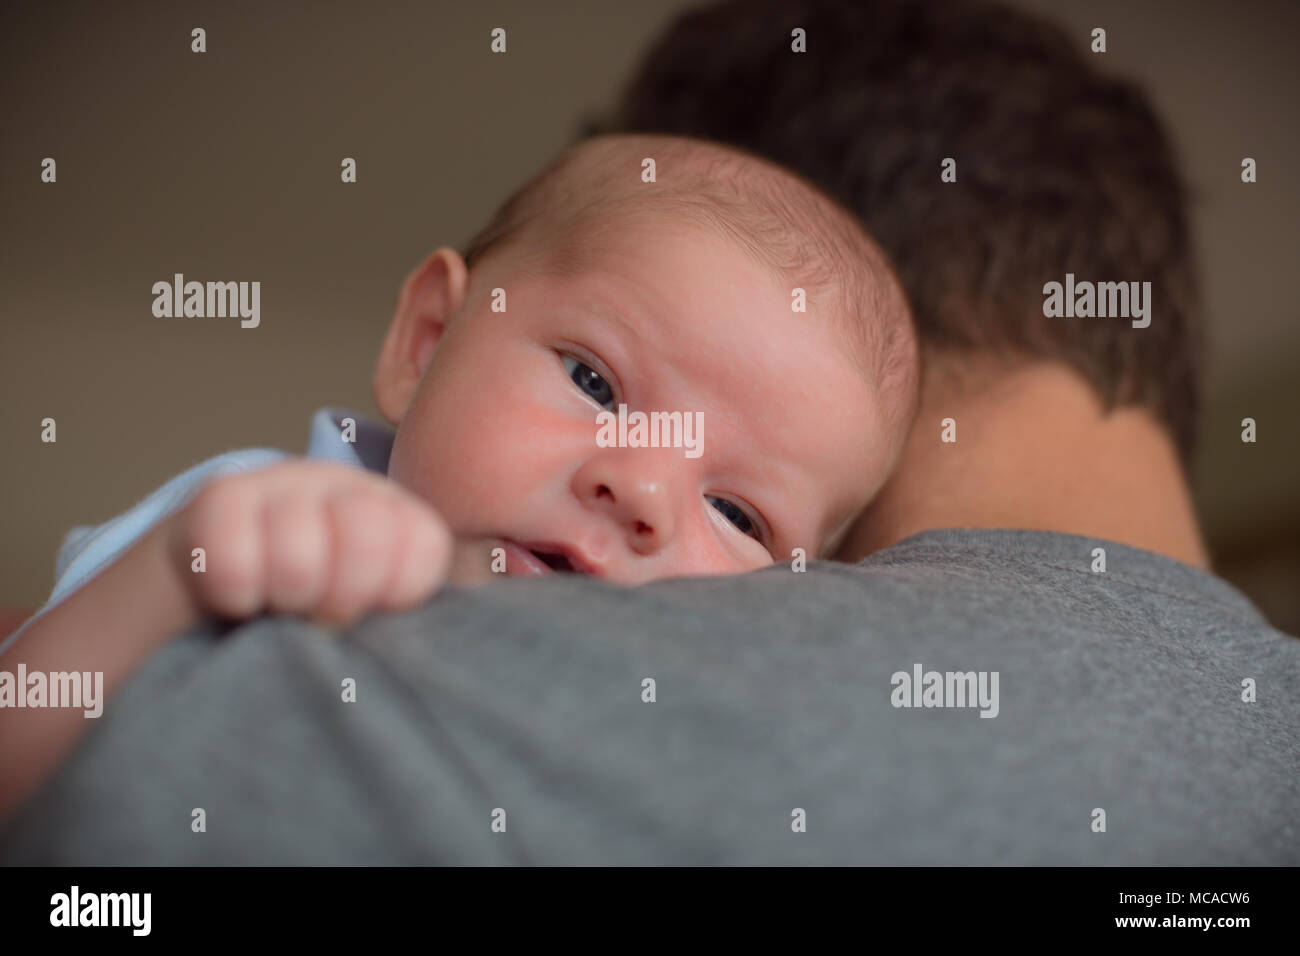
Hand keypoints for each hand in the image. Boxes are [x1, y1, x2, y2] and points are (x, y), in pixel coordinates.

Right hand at [166, 460, 452, 624]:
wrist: (228, 599)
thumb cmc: (323, 620)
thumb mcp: (385, 618)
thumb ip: (434, 617)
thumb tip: (508, 579)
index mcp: (400, 520)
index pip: (421, 549)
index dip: (395, 595)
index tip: (374, 609)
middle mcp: (349, 488)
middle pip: (366, 539)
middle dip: (340, 597)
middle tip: (319, 613)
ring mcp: (285, 484)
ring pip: (298, 557)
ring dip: (286, 599)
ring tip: (279, 607)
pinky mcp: (221, 496)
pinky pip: (232, 557)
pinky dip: (236, 592)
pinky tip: (241, 598)